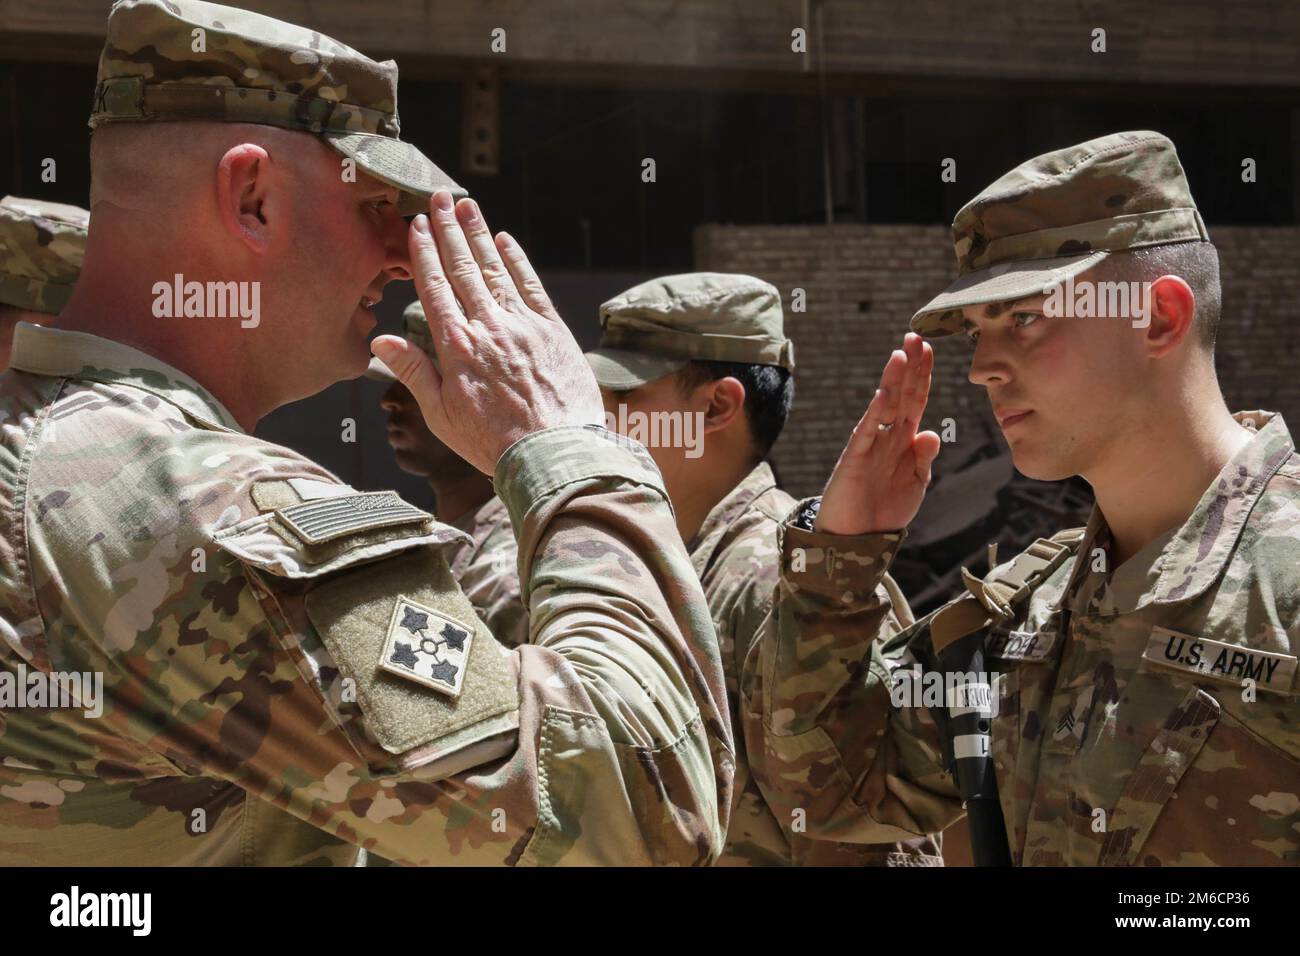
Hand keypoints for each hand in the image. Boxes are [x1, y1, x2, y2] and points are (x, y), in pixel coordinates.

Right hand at [372, 191, 604, 473]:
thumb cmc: (493, 441)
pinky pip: (530, 285)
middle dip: (449, 230)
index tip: (417, 225)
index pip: (435, 287)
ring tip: (467, 206)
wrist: (552, 451)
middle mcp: (488, 326)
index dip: (425, 253)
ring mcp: (522, 324)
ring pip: (495, 269)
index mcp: (456, 346)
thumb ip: (413, 370)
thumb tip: (380, 339)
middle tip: (439, 197)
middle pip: (463, 269)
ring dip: (479, 234)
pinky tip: (505, 240)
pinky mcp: (551, 329)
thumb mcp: (441, 414)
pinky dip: (517, 260)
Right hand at [816, 332, 940, 534]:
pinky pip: (868, 431)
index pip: (916, 400)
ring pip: (885, 406)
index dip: (923, 375)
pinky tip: (886, 393)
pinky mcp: (855, 457)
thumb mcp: (915, 484)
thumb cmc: (885, 510)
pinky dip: (877, 412)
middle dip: (910, 367)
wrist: (857, 539)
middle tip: (916, 337)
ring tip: (901, 354)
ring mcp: (871, 444)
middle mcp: (888, 436)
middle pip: (902, 394)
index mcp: (904, 440)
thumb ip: (924, 459)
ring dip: (894, 380)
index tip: (929, 349)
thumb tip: (933, 432)